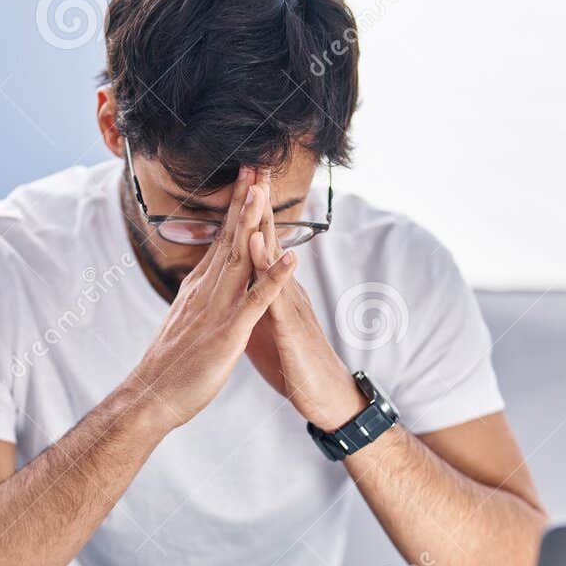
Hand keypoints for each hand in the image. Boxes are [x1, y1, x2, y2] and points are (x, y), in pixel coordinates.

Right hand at [123, 167, 298, 430]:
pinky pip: (256, 302)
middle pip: (230, 237)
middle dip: (245, 201)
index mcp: (200, 287)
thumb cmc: (169, 366)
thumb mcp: (185, 321)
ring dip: (255, 225)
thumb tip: (201, 280)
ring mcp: (218, 309)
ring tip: (266, 192)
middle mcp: (207, 290)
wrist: (151, 397)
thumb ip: (197, 298)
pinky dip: (274, 279)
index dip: (236, 208)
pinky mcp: (229, 333)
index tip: (247, 179)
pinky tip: (292, 260)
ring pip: (241, 258)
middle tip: (257, 166)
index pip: (222, 239)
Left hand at [243, 171, 366, 429]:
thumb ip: (254, 304)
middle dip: (262, 205)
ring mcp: (291, 307)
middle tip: (254, 166)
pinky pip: (275, 294)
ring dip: (265, 225)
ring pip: (274, 261)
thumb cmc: (297, 364)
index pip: (262, 246)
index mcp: (276, 292)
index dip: (252, 216)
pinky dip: (267, 268)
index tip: (242, 182)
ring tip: (255, 193)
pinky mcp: (292, 329)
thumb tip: (238, 289)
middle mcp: (287, 292)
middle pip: (272, 241)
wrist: (327, 399)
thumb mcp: (267, 329)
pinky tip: (258, 247)